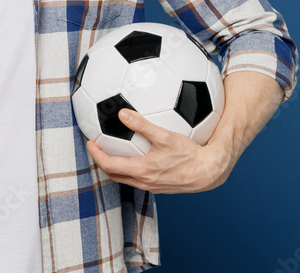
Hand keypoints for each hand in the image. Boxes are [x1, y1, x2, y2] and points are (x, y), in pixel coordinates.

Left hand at [86, 108, 232, 193]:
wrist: (209, 171)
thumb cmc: (190, 154)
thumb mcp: (165, 136)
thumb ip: (142, 124)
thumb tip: (122, 113)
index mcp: (141, 170)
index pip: (108, 165)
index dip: (96, 154)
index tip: (90, 142)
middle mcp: (144, 182)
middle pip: (113, 174)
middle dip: (102, 161)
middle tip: (97, 147)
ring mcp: (152, 186)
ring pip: (125, 178)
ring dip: (115, 167)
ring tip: (112, 150)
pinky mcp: (160, 186)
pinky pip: (138, 179)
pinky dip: (130, 169)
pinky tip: (136, 155)